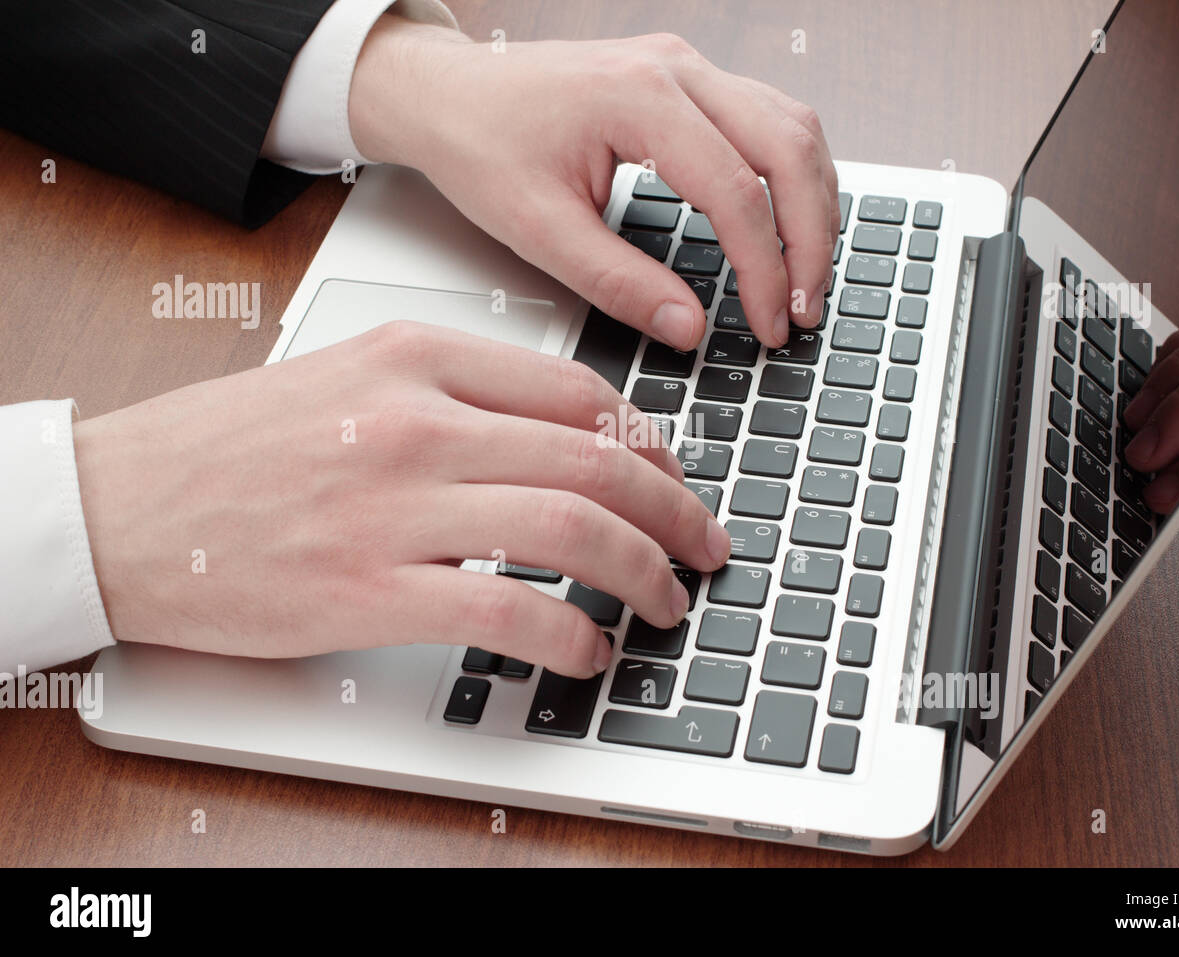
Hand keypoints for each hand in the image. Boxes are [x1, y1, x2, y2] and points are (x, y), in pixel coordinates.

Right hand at [73, 322, 730, 676]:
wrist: (119, 503)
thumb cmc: (228, 445)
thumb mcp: (347, 375)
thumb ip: (452, 394)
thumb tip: (557, 435)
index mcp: (416, 357)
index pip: (578, 394)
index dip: (650, 444)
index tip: (675, 477)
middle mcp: (416, 421)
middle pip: (596, 461)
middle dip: (676, 511)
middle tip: (705, 545)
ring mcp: (394, 505)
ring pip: (571, 530)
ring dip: (642, 572)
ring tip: (665, 601)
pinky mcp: (368, 590)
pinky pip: (506, 610)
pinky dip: (569, 635)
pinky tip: (588, 651)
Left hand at [348, 17, 838, 350]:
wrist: (449, 93)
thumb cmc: (481, 146)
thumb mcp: (537, 230)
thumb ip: (618, 284)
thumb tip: (687, 328)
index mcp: (637, 98)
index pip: (736, 191)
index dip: (765, 269)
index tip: (772, 324)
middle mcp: (676, 70)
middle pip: (789, 147)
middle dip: (812, 235)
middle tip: (805, 307)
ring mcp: (687, 67)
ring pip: (793, 125)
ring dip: (812, 201)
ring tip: (806, 274)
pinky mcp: (687, 79)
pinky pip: (770, 118)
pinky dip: (791, 175)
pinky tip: (787, 223)